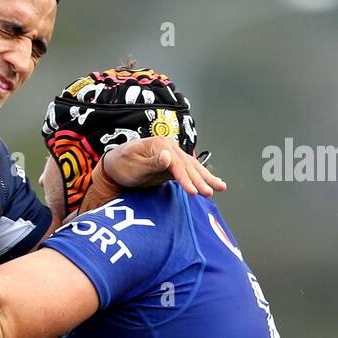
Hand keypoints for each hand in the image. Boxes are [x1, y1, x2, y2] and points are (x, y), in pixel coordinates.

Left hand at [100, 136, 224, 196]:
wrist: (115, 164)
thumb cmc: (122, 165)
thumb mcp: (133, 165)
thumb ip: (151, 162)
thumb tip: (167, 156)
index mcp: (160, 145)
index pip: (177, 164)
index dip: (185, 179)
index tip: (193, 191)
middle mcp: (170, 147)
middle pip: (188, 165)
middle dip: (201, 180)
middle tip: (210, 193)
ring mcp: (173, 155)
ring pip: (193, 167)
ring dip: (207, 178)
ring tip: (222, 187)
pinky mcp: (173, 165)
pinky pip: (191, 171)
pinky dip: (202, 177)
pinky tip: (214, 183)